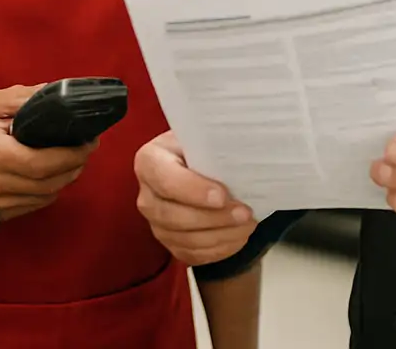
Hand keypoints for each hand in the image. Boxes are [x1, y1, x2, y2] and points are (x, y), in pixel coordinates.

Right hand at [0, 85, 96, 220]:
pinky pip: (30, 207)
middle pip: (48, 185)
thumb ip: (25, 99)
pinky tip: (52, 176)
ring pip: (43, 198)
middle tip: (85, 148)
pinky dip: (47, 192)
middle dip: (74, 167)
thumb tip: (58, 96)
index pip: (43, 163)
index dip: (72, 155)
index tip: (89, 141)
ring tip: (72, 160)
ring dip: (64, 180)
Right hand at [135, 131, 255, 265]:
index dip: (194, 191)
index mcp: (150, 162)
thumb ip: (212, 146)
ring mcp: (156, 224)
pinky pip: (194, 255)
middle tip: (245, 213)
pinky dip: (220, 249)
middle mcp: (147, 196)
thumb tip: (240, 154)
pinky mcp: (170, 244)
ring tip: (248, 224)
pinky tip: (239, 236)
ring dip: (222, 235)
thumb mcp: (202, 138)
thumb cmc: (201, 150)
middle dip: (214, 218)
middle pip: (174, 216)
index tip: (222, 196)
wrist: (199, 168)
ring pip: (186, 240)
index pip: (166, 180)